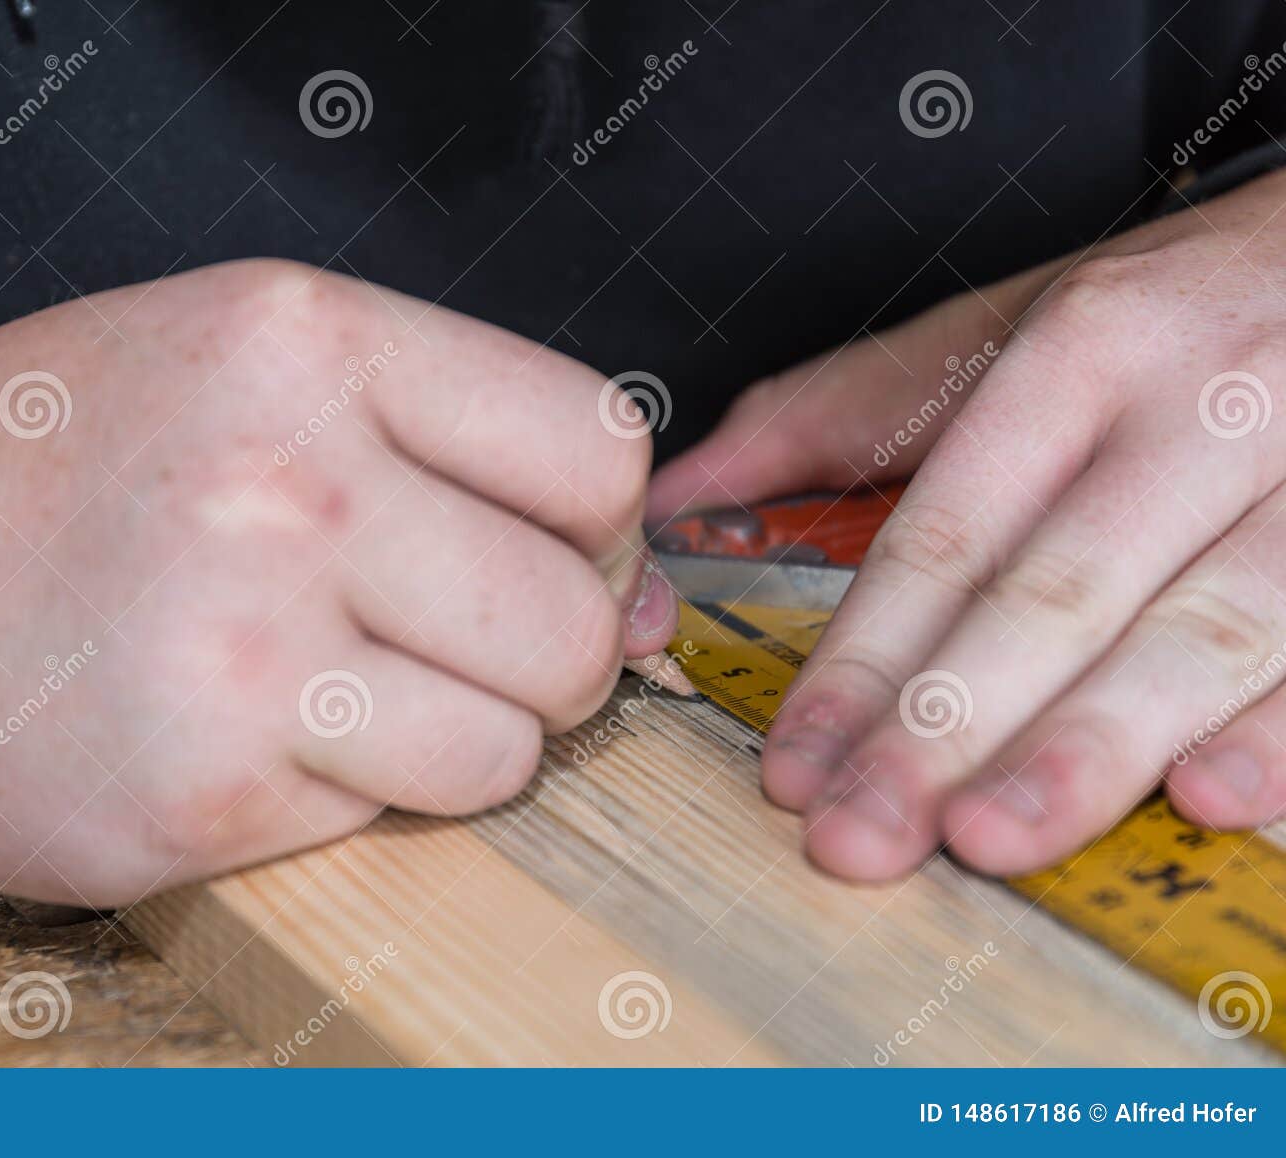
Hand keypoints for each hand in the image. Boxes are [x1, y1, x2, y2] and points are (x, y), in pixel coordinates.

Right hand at [0, 259, 674, 904]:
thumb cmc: (50, 465)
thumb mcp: (243, 368)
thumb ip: (452, 449)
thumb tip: (643, 597)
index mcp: (305, 340)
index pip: (595, 448)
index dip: (598, 526)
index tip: (547, 553)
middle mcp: (285, 483)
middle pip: (574, 619)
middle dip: (549, 654)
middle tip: (456, 645)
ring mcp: (243, 648)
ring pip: (510, 745)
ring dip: (463, 738)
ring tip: (356, 696)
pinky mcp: (204, 791)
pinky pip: (399, 815)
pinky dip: (362, 793)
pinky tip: (267, 740)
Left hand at [651, 167, 1285, 880]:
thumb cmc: (1169, 316)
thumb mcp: (1004, 324)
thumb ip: (840, 411)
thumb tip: (683, 492)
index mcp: (1081, 352)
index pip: (946, 534)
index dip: (862, 661)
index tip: (798, 764)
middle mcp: (1198, 409)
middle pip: (1052, 591)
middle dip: (946, 727)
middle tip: (864, 836)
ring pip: (1198, 629)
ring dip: (1089, 747)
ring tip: (993, 838)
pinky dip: (1280, 729)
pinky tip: (1213, 797)